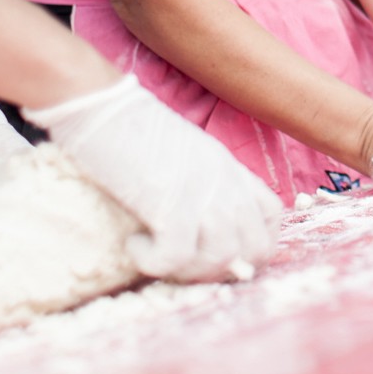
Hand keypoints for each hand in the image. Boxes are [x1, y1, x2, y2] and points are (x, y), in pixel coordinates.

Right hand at [25, 76, 281, 282]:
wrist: (100, 104)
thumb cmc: (128, 128)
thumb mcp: (182, 153)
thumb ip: (199, 184)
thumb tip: (198, 230)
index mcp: (228, 166)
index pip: (272, 215)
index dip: (252, 245)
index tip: (217, 254)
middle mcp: (224, 180)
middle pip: (255, 246)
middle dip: (222, 268)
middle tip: (182, 262)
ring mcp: (201, 191)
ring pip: (223, 257)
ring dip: (187, 269)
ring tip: (153, 252)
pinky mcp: (170, 203)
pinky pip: (177, 257)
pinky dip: (153, 262)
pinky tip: (133, 245)